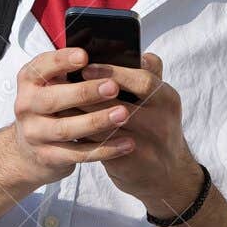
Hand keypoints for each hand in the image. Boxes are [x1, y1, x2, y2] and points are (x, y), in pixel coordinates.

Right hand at [4, 46, 140, 190]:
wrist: (28, 150)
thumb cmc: (50, 108)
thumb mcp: (51, 85)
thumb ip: (71, 71)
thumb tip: (111, 53)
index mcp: (29, 81)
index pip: (42, 66)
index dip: (62, 61)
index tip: (84, 56)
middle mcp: (26, 106)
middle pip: (53, 99)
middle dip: (84, 92)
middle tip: (113, 87)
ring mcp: (35, 134)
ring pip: (66, 129)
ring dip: (97, 121)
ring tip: (124, 114)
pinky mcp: (48, 157)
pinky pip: (79, 154)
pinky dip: (105, 149)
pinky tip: (127, 142)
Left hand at [78, 52, 202, 217]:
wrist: (168, 177)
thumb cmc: (156, 128)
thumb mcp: (160, 101)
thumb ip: (148, 75)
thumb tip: (130, 50)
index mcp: (167, 98)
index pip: (142, 79)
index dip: (112, 72)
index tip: (86, 66)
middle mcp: (161, 122)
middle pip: (118, 103)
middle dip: (87, 92)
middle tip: (63, 82)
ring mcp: (146, 145)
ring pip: (104, 125)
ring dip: (79, 113)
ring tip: (58, 100)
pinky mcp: (130, 164)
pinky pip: (99, 146)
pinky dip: (80, 133)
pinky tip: (65, 124)